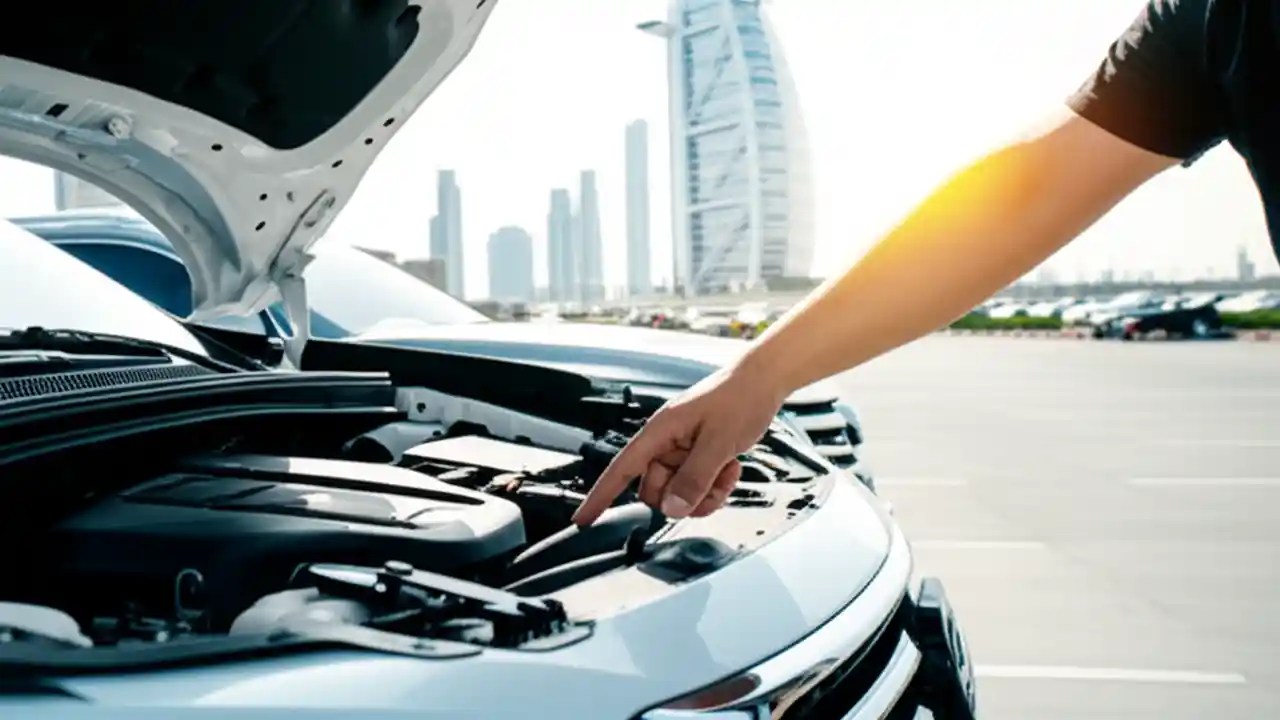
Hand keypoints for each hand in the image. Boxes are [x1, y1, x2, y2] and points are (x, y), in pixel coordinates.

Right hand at [572, 363, 786, 525]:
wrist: (763, 382)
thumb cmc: (738, 400)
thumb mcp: (718, 442)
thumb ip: (694, 478)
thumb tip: (672, 510)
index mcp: (658, 433)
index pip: (620, 470)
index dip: (600, 497)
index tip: (583, 520)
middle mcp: (664, 444)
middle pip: (655, 492)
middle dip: (683, 499)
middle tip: (712, 484)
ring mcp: (681, 452)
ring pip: (678, 495)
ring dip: (704, 493)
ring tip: (727, 471)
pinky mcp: (697, 457)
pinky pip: (696, 488)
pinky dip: (715, 486)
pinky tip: (731, 467)